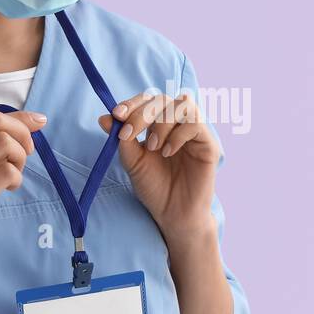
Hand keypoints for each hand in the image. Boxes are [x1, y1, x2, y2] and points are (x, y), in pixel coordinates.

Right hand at [0, 109, 47, 276]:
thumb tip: (34, 120)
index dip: (19, 121)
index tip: (37, 125)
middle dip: (22, 133)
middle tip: (26, 154)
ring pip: (4, 143)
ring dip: (19, 157)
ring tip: (13, 174)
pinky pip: (7, 171)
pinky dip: (16, 177)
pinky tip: (9, 188)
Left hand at [98, 92, 219, 245]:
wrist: (172, 214)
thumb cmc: (154, 188)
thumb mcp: (132, 162)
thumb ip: (123, 139)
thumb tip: (105, 117)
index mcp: (159, 125)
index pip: (148, 100)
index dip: (132, 103)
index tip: (116, 115)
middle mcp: (178, 124)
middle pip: (163, 99)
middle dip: (142, 113)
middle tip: (130, 134)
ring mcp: (194, 132)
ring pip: (182, 105)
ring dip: (162, 123)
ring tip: (153, 147)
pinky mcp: (208, 144)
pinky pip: (195, 124)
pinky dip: (177, 135)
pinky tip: (168, 152)